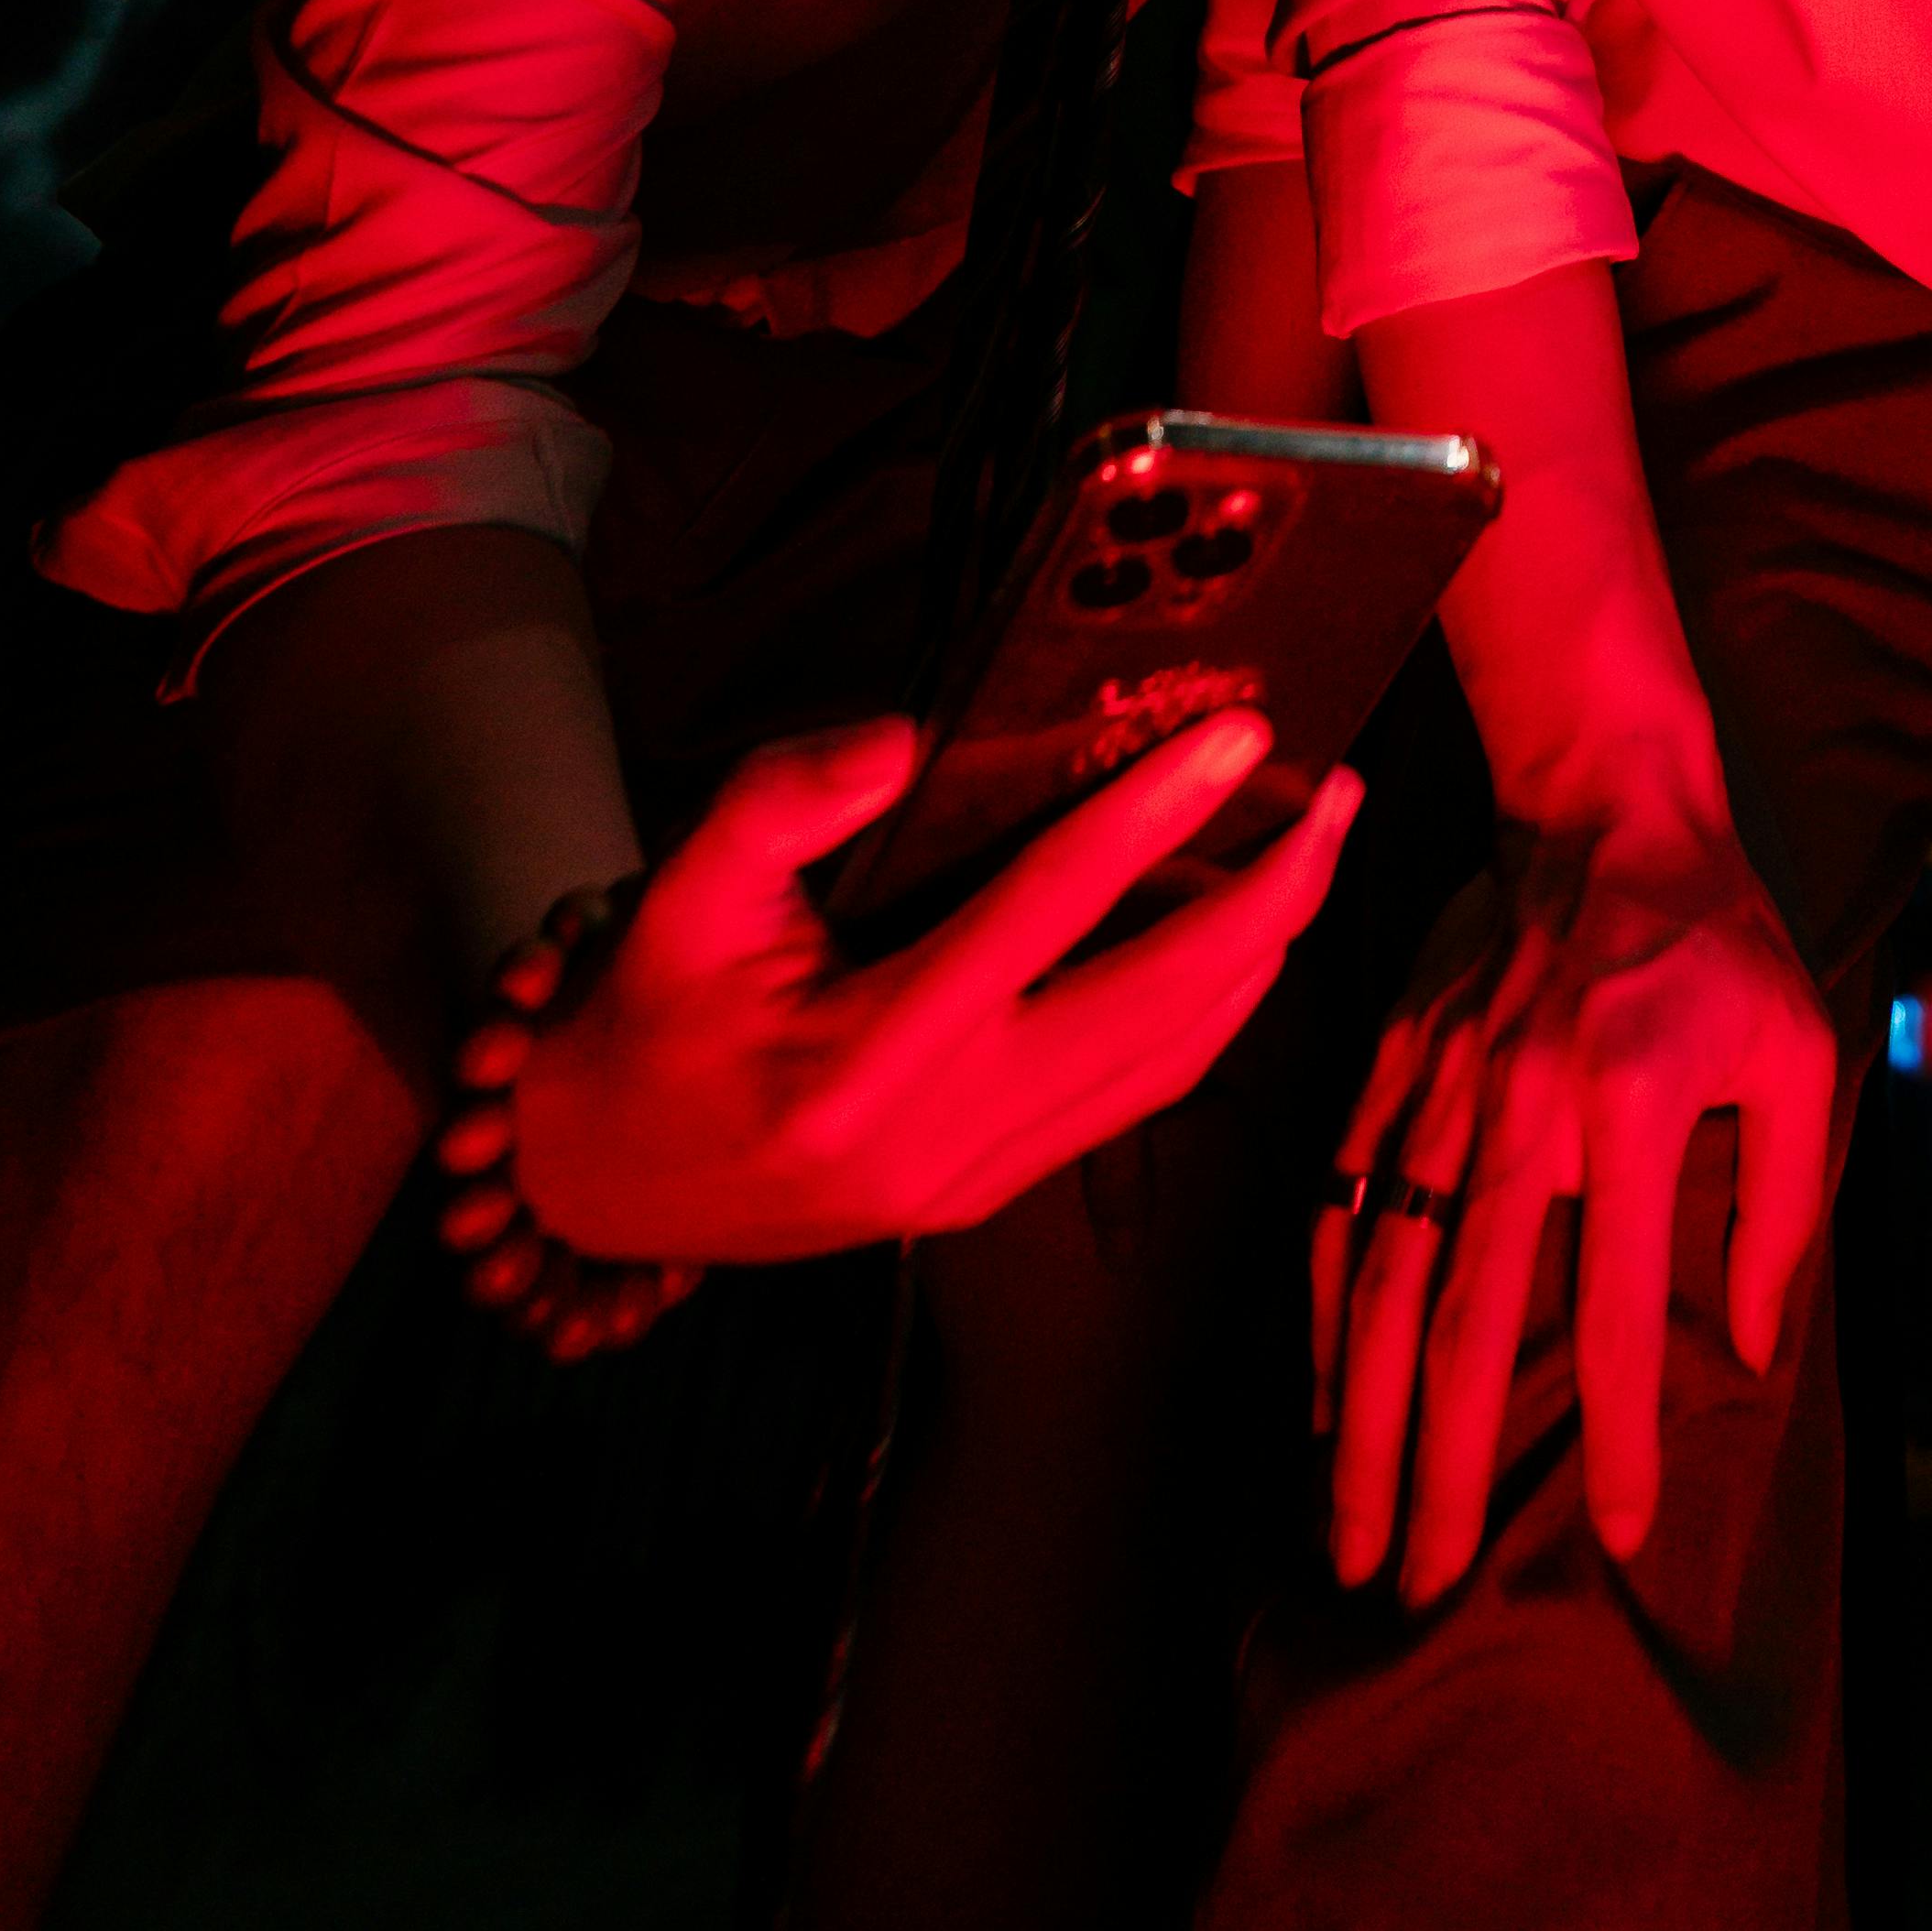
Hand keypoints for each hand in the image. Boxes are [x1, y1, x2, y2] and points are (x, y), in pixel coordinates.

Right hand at [491, 708, 1356, 1266]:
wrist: (596, 1182)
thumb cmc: (645, 1017)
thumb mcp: (677, 890)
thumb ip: (783, 800)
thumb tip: (909, 737)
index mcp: (862, 1062)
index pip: (1042, 920)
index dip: (1149, 822)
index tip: (1236, 736)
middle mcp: (938, 1138)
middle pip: (1155, 1009)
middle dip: (1267, 898)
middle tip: (1335, 791)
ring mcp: (974, 1181)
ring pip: (1170, 1064)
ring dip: (1259, 955)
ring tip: (1311, 844)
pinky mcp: (990, 1193)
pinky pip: (1137, 1098)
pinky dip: (1209, 1014)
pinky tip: (1241, 937)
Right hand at [1312, 801, 1836, 1600]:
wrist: (1602, 808)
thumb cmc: (1719, 943)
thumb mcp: (1796, 1053)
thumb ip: (1786, 1204)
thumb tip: (1752, 1350)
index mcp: (1634, 1104)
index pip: (1615, 1305)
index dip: (1615, 1428)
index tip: (1617, 1530)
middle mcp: (1520, 1106)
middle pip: (1462, 1321)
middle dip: (1435, 1468)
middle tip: (1416, 1585)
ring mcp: (1436, 1086)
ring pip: (1380, 1282)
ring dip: (1359, 1421)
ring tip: (1352, 1533)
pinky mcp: (1386, 1064)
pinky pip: (1339, 1207)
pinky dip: (1324, 1318)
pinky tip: (1322, 1405)